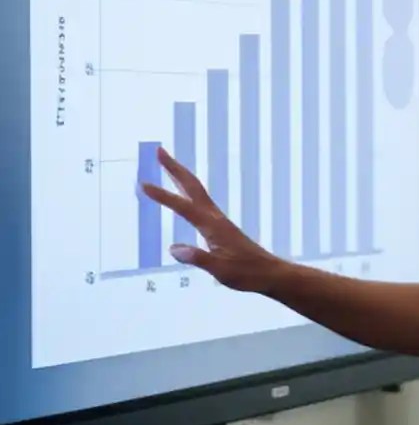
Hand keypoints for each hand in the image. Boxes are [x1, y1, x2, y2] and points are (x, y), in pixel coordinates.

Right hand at [142, 146, 281, 293]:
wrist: (268, 273)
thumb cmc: (246, 273)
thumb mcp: (220, 270)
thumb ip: (198, 258)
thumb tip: (173, 248)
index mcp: (213, 226)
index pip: (184, 207)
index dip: (163, 196)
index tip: (144, 184)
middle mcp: (215, 218)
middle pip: (193, 186)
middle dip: (175, 168)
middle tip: (159, 151)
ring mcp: (219, 221)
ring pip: (197, 192)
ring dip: (182, 176)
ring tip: (168, 165)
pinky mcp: (221, 227)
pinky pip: (200, 202)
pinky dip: (189, 192)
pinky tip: (186, 196)